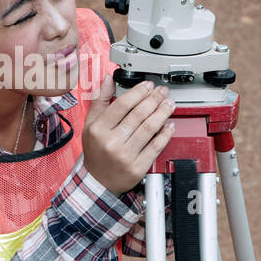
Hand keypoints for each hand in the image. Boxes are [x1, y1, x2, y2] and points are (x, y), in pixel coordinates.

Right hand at [81, 74, 176, 195]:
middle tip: (162, 92)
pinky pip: (155, 146)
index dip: (138, 92)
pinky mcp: (138, 167)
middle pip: (138, 114)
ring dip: (162, 113)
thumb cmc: (96, 151)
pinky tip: (169, 125)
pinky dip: (165, 134)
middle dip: (154, 99)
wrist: (97, 181)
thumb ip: (100, 100)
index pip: (122, 104)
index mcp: (98, 129)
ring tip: (169, 104)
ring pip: (149, 128)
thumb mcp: (90, 124)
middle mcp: (111, 142)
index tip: (148, 86)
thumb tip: (108, 79)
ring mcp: (125, 155)